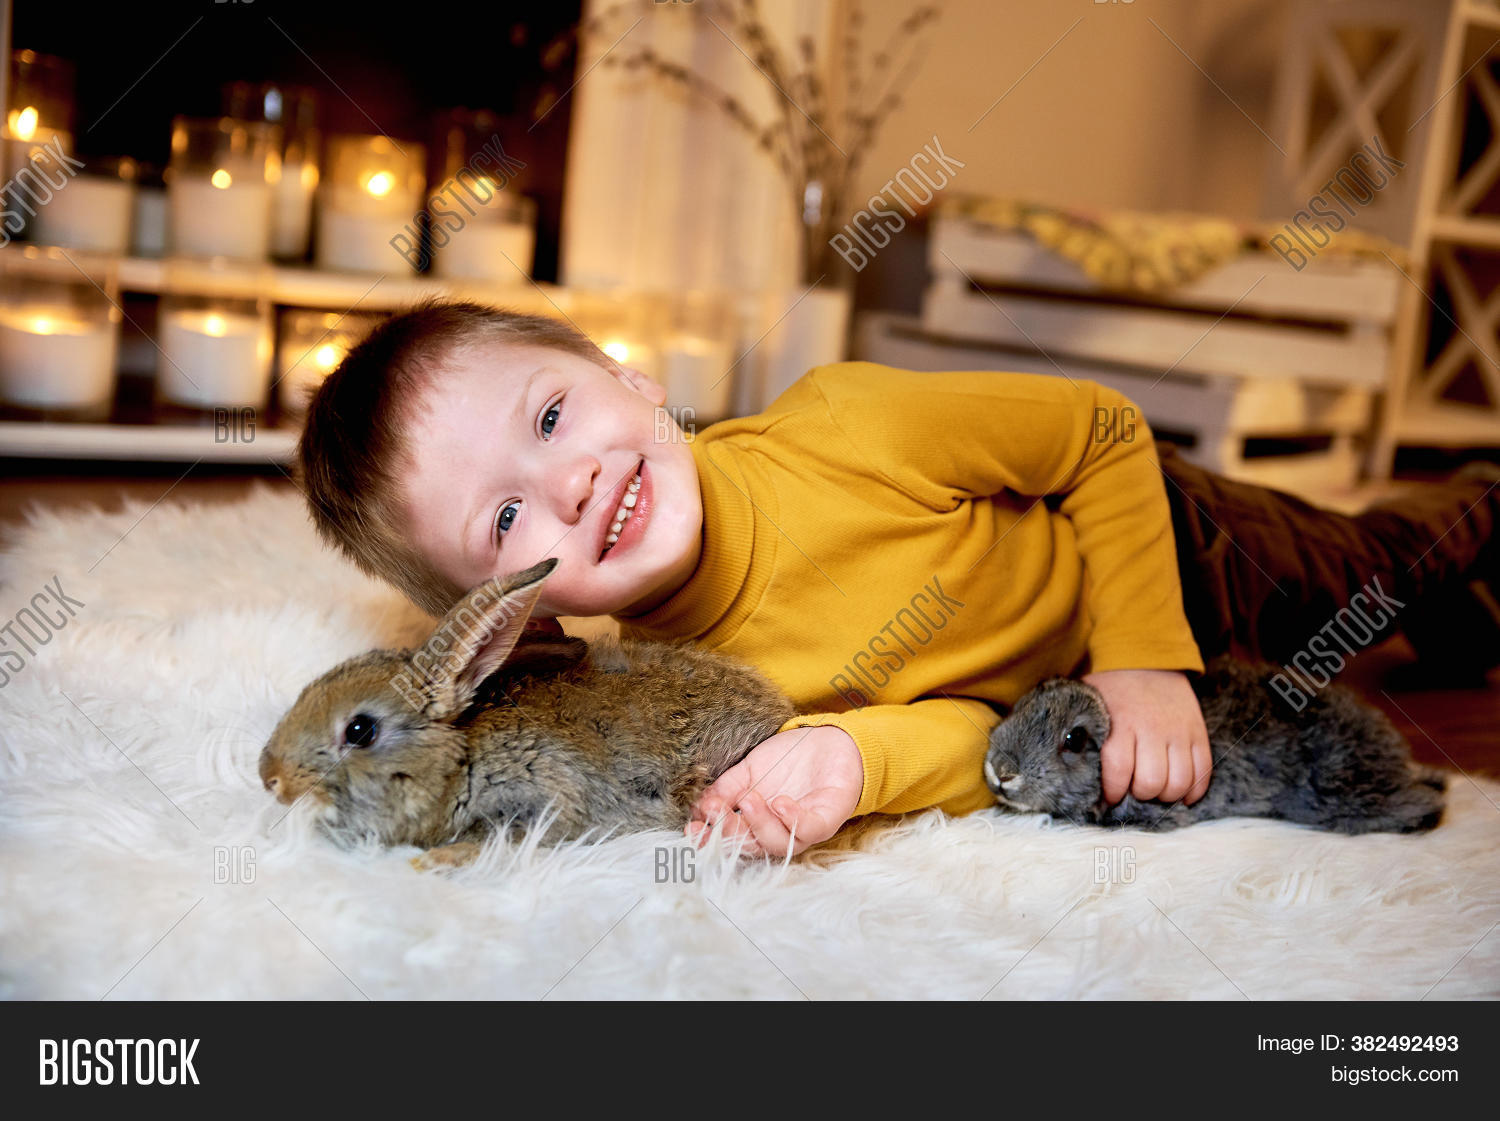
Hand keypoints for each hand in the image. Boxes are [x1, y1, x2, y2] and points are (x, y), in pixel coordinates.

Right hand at [686, 725, 862, 858]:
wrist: (830, 740)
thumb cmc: (789, 759)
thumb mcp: (749, 770)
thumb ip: (726, 789)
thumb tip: (698, 807)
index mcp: (757, 823)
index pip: (731, 838)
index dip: (710, 838)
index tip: (692, 828)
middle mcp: (779, 831)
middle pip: (752, 846)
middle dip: (731, 832)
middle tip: (716, 811)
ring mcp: (802, 828)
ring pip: (779, 843)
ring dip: (759, 824)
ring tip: (748, 800)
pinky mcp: (827, 818)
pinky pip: (810, 828)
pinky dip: (794, 819)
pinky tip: (780, 802)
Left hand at [1082, 668, 1211, 806]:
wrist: (1148, 660)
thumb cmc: (1114, 690)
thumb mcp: (1092, 705)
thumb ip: (1084, 734)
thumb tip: (1072, 767)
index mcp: (1120, 723)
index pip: (1118, 770)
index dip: (1113, 791)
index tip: (1110, 797)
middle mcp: (1151, 729)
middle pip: (1151, 782)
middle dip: (1141, 794)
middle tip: (1134, 790)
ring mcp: (1178, 731)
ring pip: (1179, 782)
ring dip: (1166, 795)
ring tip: (1157, 791)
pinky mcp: (1197, 732)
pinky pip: (1203, 771)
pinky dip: (1194, 790)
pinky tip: (1182, 794)